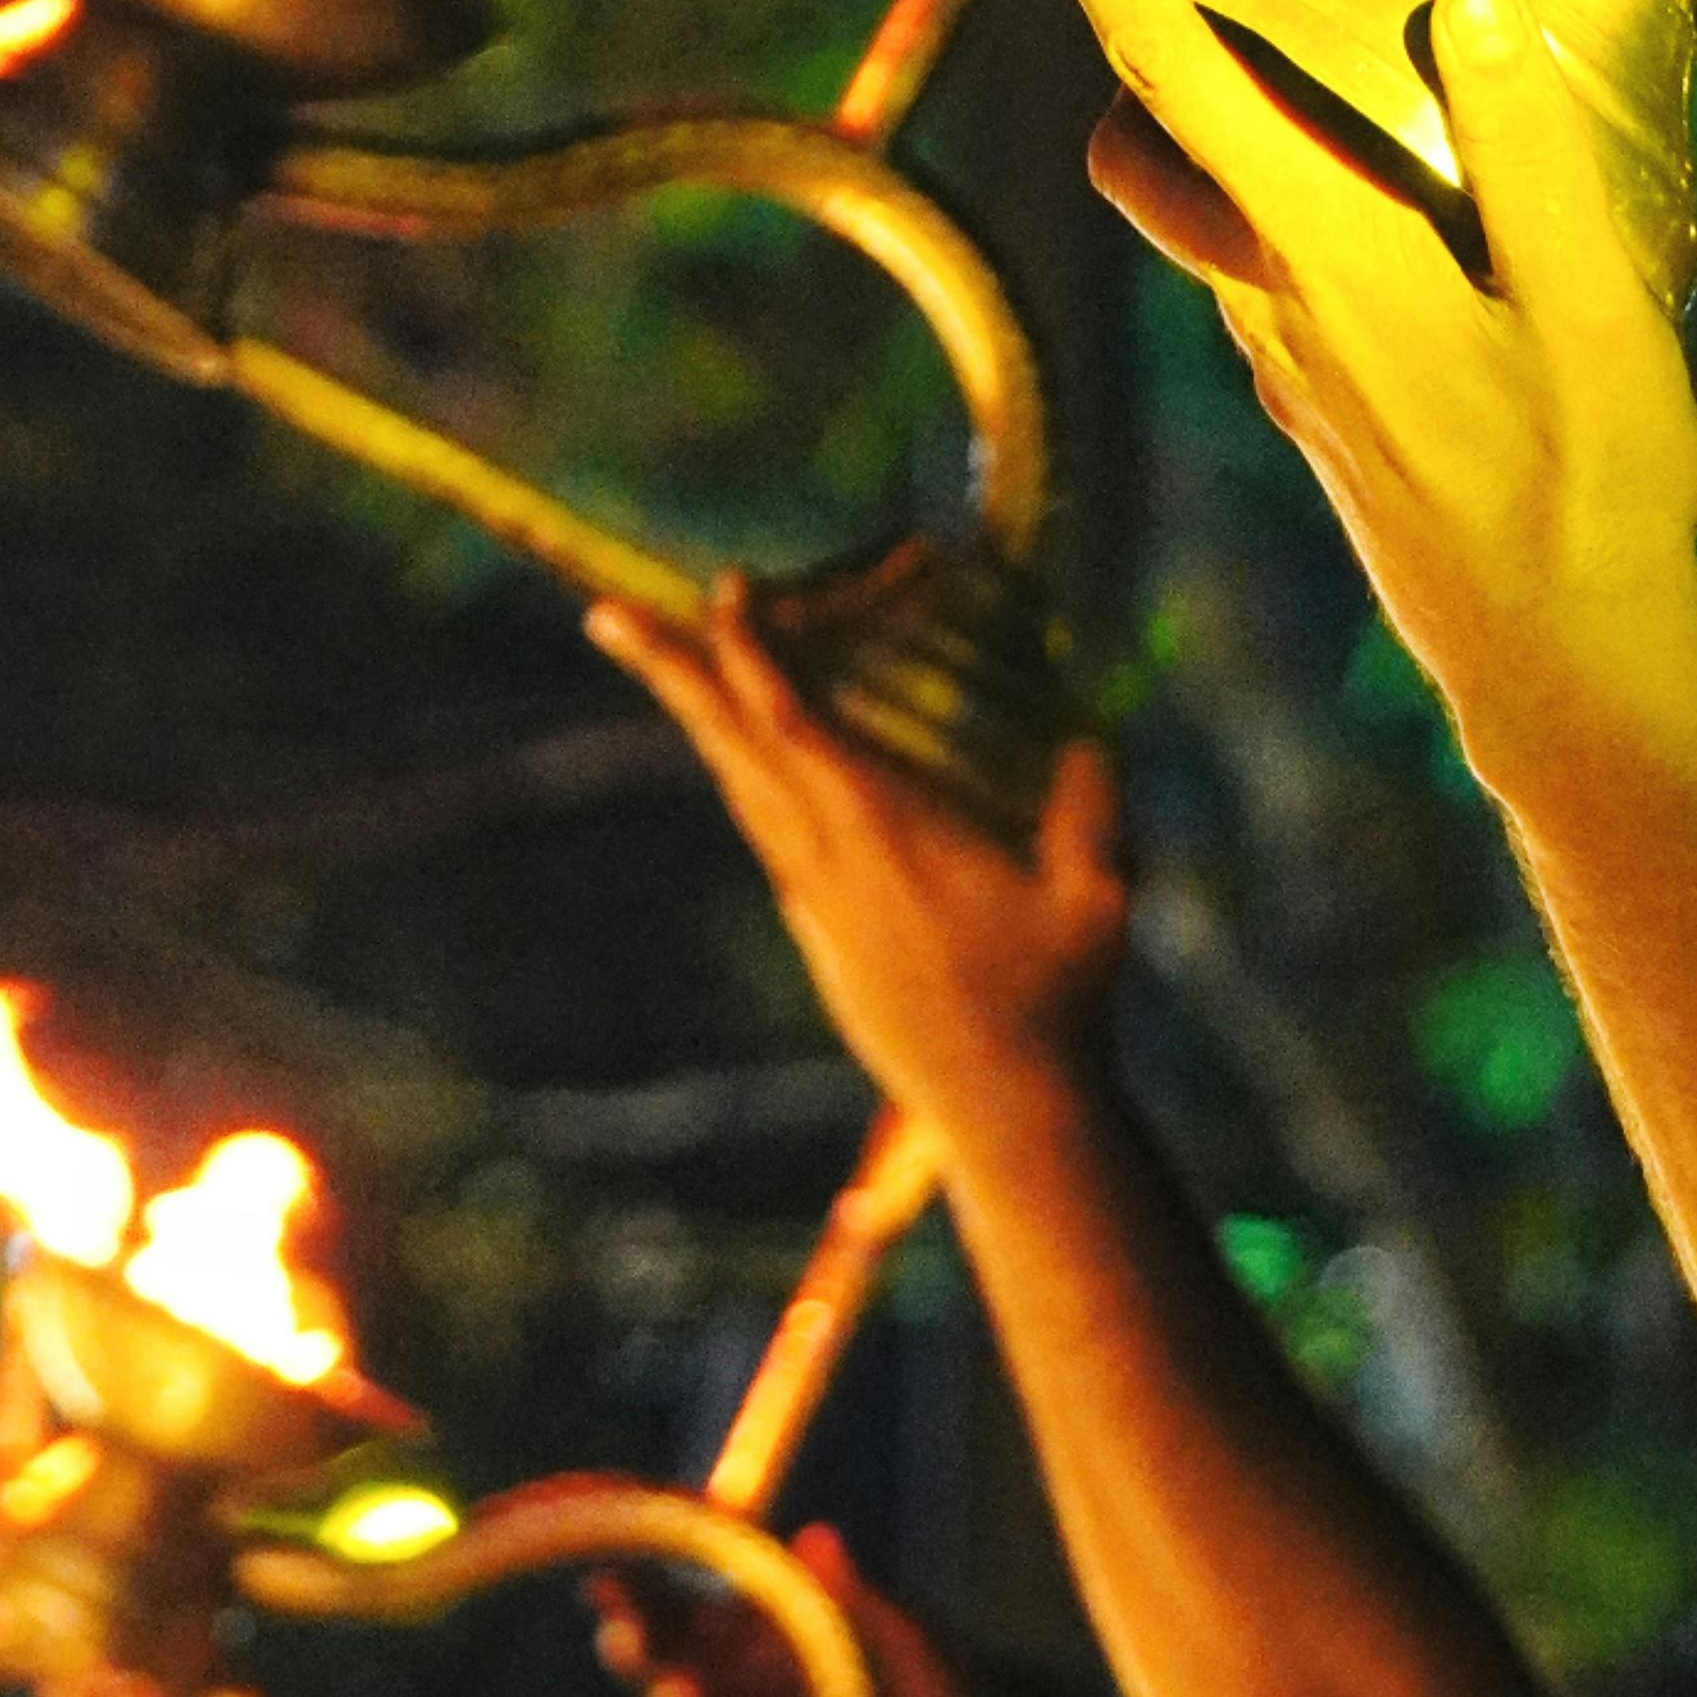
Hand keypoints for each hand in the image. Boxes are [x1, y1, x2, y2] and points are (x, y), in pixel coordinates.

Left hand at [586, 580, 1126, 1116]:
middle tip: (601, 614)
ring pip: (739, 786)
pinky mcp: (817, 930)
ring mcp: (813, 897)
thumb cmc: (1055, 998)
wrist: (1003, 1109)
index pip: (792, 720)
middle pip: (730, 744)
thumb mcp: (1095, 898)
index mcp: (883, 830)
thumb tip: (1089, 738)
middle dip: (669, 671)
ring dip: (699, 717)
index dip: (752, 650)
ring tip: (658, 663)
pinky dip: (742, 775)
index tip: (728, 587)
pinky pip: (763, 829)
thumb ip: (1089, 809)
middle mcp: (827, 856)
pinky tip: (742, 761)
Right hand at [597, 1525, 1009, 1696]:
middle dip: (637, 1646)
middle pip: (668, 1656)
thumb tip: (816, 1535)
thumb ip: (854, 1601)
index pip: (687, 1598)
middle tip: (624, 1639)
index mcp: (765, 1627)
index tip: (604, 1579)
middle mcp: (744, 1678)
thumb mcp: (902, 1645)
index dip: (641, 1587)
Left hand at [1055, 0, 1696, 785]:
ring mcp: (1287, 365)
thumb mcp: (1598, 310)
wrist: (1562, 674)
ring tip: (1364, 73)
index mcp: (1325, 258)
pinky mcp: (1321, 407)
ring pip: (1213, 209)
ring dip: (1243, 127)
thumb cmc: (1594, 493)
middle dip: (1154, 46)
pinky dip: (1301, 207)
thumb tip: (1463, 9)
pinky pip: (1272, 272)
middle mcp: (1272, 305)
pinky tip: (1425, 216)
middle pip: (1155, 144)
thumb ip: (1528, 156)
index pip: (1176, 82)